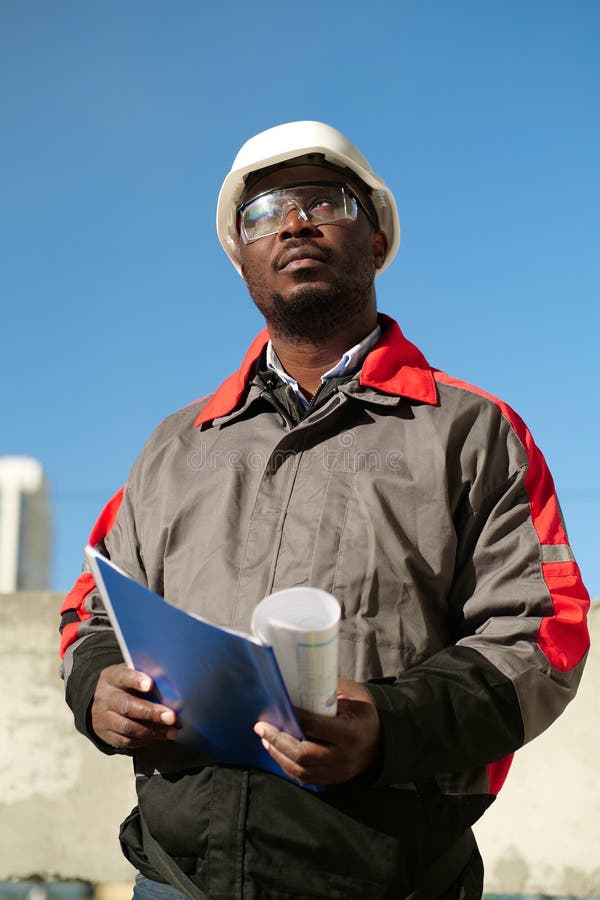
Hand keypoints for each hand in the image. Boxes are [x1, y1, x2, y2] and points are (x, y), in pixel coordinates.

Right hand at [90, 663, 177, 749]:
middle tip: (171, 717)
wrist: (103, 700)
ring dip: (152, 731)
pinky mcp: (106, 735)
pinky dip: (145, 740)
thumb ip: (147, 675)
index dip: (136, 680)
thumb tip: (168, 682)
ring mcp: (103, 718)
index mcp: (111, 677)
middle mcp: (105, 698)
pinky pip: (125, 741)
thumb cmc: (126, 684)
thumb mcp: (132, 673)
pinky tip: (159, 737)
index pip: (123, 677)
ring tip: (171, 732)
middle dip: (151, 713)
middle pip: (127, 706)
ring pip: (127, 727)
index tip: (150, 684)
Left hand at [253, 678, 380, 785]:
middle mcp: (342, 756)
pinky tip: (277, 752)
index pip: (316, 726)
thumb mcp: (355, 696)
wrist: (381, 744)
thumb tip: (302, 680)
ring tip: (265, 739)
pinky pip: (304, 778)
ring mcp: (336, 772)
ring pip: (300, 769)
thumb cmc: (364, 714)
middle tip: (261, 727)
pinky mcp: (331, 780)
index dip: (295, 717)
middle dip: (278, 740)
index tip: (280, 706)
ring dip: (278, 754)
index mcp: (350, 733)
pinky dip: (287, 766)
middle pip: (303, 753)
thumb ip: (331, 689)